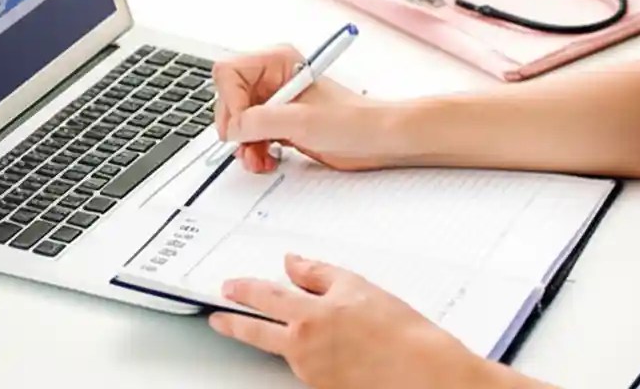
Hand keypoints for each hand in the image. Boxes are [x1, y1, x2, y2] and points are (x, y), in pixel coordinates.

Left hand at [209, 254, 494, 388]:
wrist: (421, 372)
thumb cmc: (399, 330)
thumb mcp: (358, 286)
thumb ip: (319, 274)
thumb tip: (293, 263)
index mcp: (310, 316)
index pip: (263, 297)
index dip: (242, 291)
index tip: (229, 287)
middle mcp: (303, 346)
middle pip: (255, 332)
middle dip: (232, 323)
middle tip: (217, 317)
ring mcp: (310, 371)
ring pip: (280, 349)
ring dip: (272, 336)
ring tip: (273, 325)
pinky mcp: (321, 387)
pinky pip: (303, 364)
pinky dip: (302, 351)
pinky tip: (318, 343)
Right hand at [212, 45, 403, 173]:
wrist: (378, 139)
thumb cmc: (354, 120)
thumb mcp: (303, 120)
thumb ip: (262, 120)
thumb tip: (233, 127)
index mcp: (278, 62)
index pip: (229, 73)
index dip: (230, 101)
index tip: (243, 125)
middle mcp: (273, 79)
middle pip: (229, 100)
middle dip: (236, 128)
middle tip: (248, 145)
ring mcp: (275, 103)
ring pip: (237, 122)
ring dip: (243, 145)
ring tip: (259, 158)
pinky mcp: (279, 124)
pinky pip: (250, 136)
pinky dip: (253, 151)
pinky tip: (265, 160)